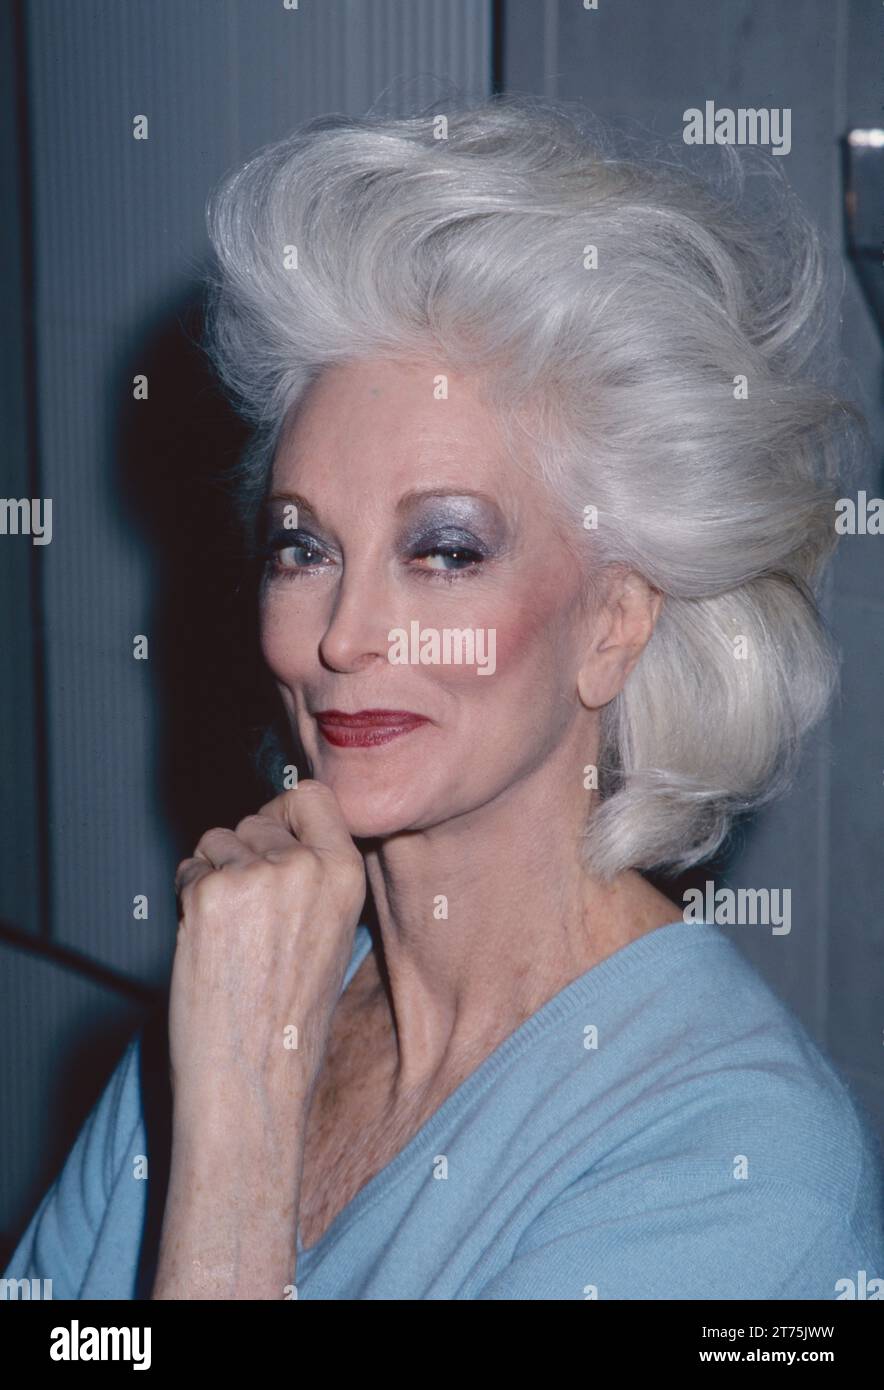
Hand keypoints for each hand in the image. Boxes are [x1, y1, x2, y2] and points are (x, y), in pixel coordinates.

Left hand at [169, 779, 365, 1116]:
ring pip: (217, 840)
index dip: (284, 815)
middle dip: (242, 855)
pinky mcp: (209, 893)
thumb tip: (274, 829)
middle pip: (256, 819)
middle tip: (249, 919)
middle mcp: (305, 867)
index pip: (311, 796)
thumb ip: (312, 876)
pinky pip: (188, 868)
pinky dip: (187, 899)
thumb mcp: (330, 933)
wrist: (253, 1078)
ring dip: (212, 877)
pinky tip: (206, 943)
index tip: (274, 846)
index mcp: (345, 875)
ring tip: (230, 936)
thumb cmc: (287, 1019)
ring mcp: (256, 877)